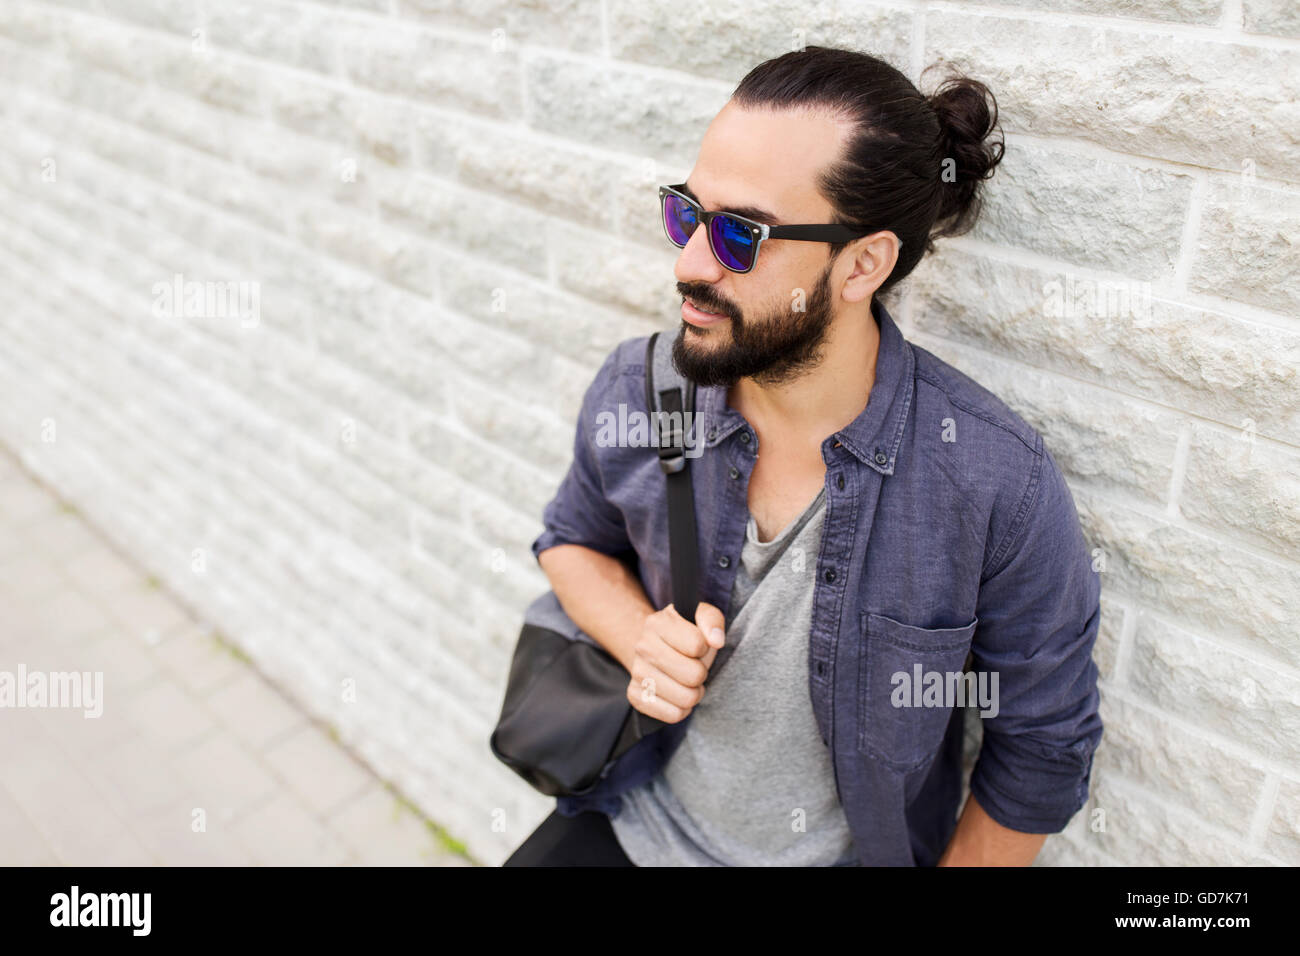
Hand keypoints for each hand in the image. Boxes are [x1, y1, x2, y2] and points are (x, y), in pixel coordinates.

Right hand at [626, 601, 725, 722]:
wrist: (652, 647)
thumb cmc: (683, 633)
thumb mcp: (699, 615)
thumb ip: (712, 620)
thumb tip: (716, 640)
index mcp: (657, 623)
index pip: (698, 645)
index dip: (705, 649)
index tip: (698, 647)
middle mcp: (642, 647)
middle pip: (694, 675)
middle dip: (701, 673)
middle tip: (695, 667)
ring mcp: (636, 672)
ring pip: (686, 698)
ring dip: (694, 693)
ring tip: (687, 681)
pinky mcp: (635, 696)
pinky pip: (673, 715)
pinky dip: (682, 709)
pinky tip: (677, 695)